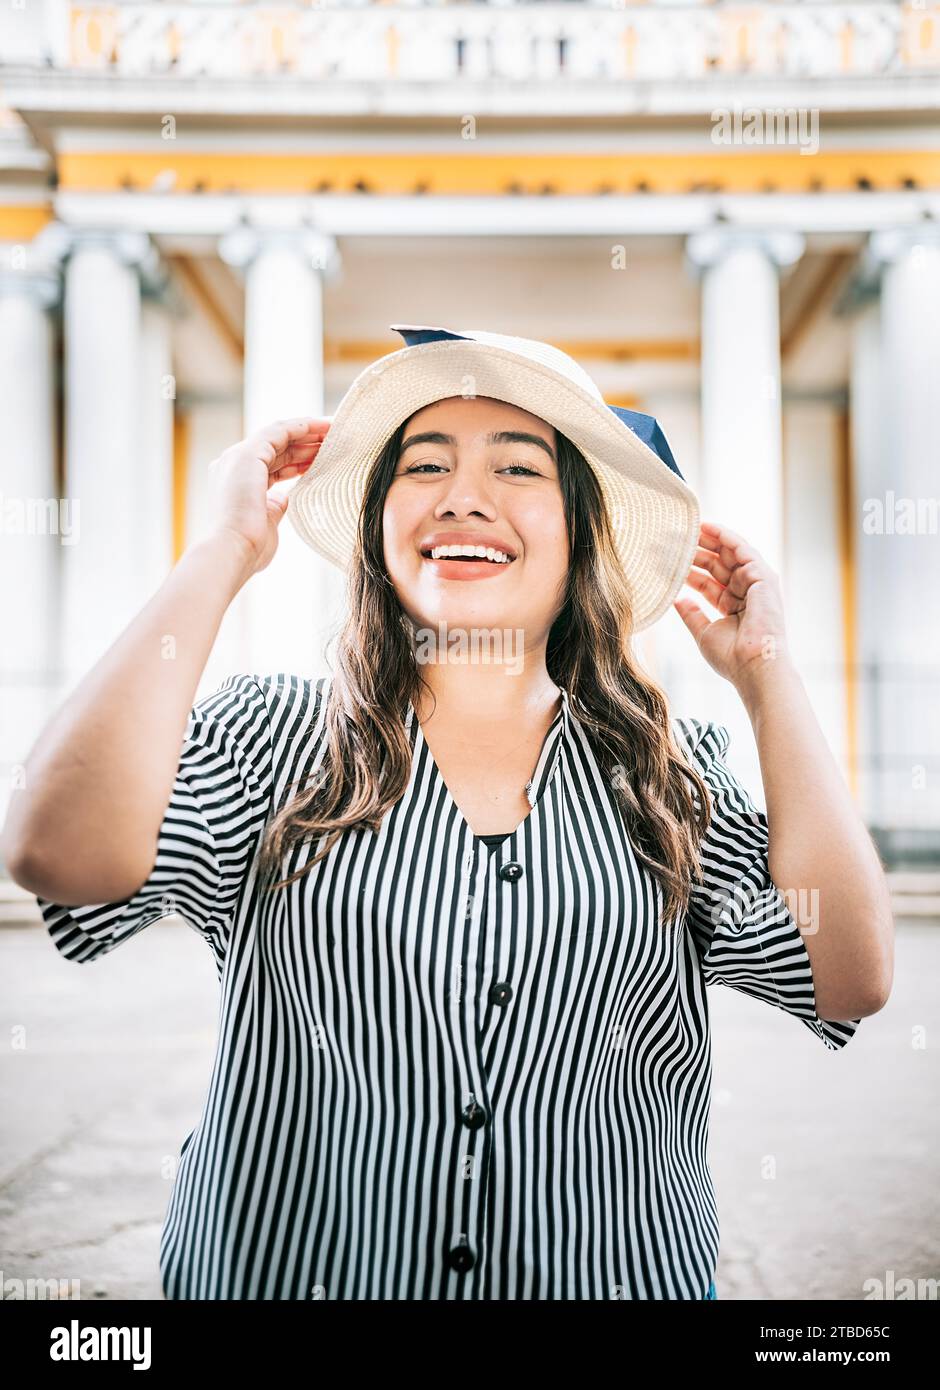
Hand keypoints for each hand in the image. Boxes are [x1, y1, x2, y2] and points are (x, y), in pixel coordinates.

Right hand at [207, 416, 330, 576]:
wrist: (235, 550)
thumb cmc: (251, 546)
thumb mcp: (268, 521)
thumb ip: (275, 506)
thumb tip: (286, 498)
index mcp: (237, 482)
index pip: (272, 464)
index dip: (299, 460)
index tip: (323, 459)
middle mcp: (233, 466)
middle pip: (277, 448)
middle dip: (306, 444)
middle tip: (334, 441)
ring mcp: (238, 457)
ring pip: (278, 435)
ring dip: (307, 431)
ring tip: (333, 430)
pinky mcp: (247, 454)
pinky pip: (279, 431)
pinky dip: (301, 427)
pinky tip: (321, 427)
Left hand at [673, 521, 788, 692]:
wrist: (753, 666)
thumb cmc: (732, 657)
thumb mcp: (704, 632)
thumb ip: (692, 615)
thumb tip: (677, 600)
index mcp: (733, 607)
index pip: (707, 582)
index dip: (688, 570)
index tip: (665, 560)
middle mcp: (746, 593)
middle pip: (717, 565)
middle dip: (695, 551)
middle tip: (671, 539)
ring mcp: (756, 584)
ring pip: (729, 554)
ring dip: (708, 539)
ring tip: (686, 527)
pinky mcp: (764, 577)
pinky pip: (744, 550)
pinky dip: (726, 537)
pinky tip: (708, 527)